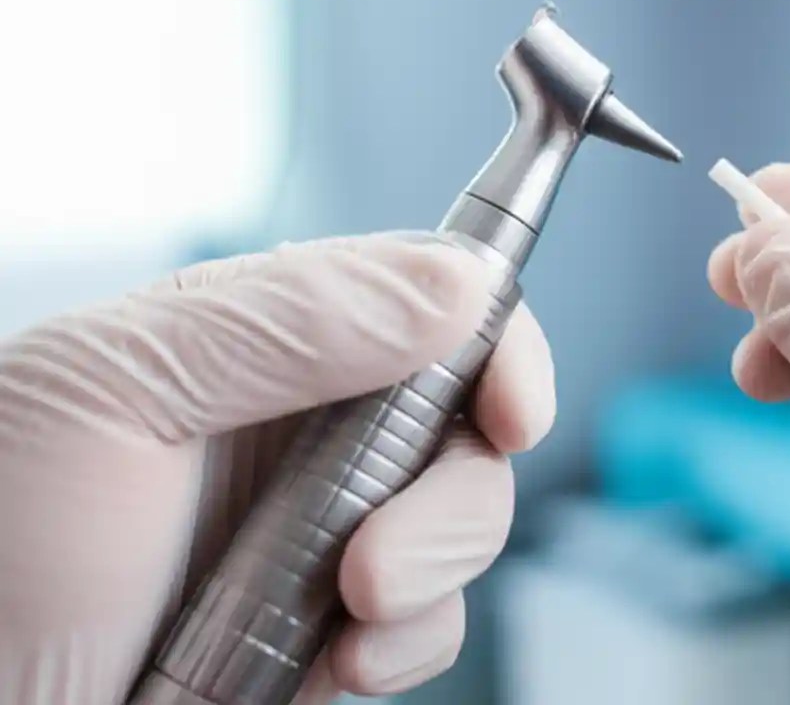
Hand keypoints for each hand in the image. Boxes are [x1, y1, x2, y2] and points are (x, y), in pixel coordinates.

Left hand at [0, 233, 554, 702]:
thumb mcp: (117, 390)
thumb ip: (290, 323)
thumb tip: (460, 284)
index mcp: (270, 338)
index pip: (435, 297)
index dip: (498, 345)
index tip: (513, 413)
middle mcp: (314, 424)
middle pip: (472, 424)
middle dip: (452, 502)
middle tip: (371, 565)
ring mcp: (331, 524)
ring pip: (465, 525)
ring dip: (426, 581)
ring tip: (339, 620)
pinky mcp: (336, 618)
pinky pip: (430, 620)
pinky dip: (403, 648)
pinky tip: (336, 665)